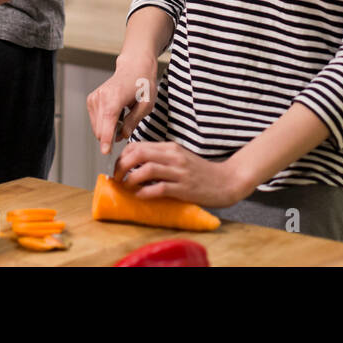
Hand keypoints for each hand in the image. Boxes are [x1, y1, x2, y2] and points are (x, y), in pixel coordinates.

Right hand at [87, 53, 157, 154]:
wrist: (134, 67)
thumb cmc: (142, 83)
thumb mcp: (146, 105)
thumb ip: (133, 122)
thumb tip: (122, 136)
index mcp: (115, 97)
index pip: (107, 121)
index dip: (106, 139)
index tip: (105, 151)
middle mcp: (101, 96)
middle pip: (100, 128)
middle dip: (111, 135)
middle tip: (127, 126)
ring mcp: (94, 98)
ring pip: (97, 127)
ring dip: (109, 129)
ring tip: (123, 116)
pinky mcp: (91, 100)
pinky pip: (96, 122)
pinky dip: (105, 123)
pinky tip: (116, 114)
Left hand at [111, 141, 254, 207]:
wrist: (226, 181)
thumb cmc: (200, 172)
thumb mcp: (180, 159)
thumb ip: (161, 159)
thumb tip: (136, 165)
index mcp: (171, 148)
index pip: (138, 145)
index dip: (123, 156)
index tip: (118, 167)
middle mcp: (174, 156)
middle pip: (139, 154)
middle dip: (121, 166)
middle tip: (116, 178)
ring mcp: (180, 172)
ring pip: (147, 169)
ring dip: (131, 179)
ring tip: (126, 187)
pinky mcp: (184, 188)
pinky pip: (159, 188)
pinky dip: (145, 193)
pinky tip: (141, 196)